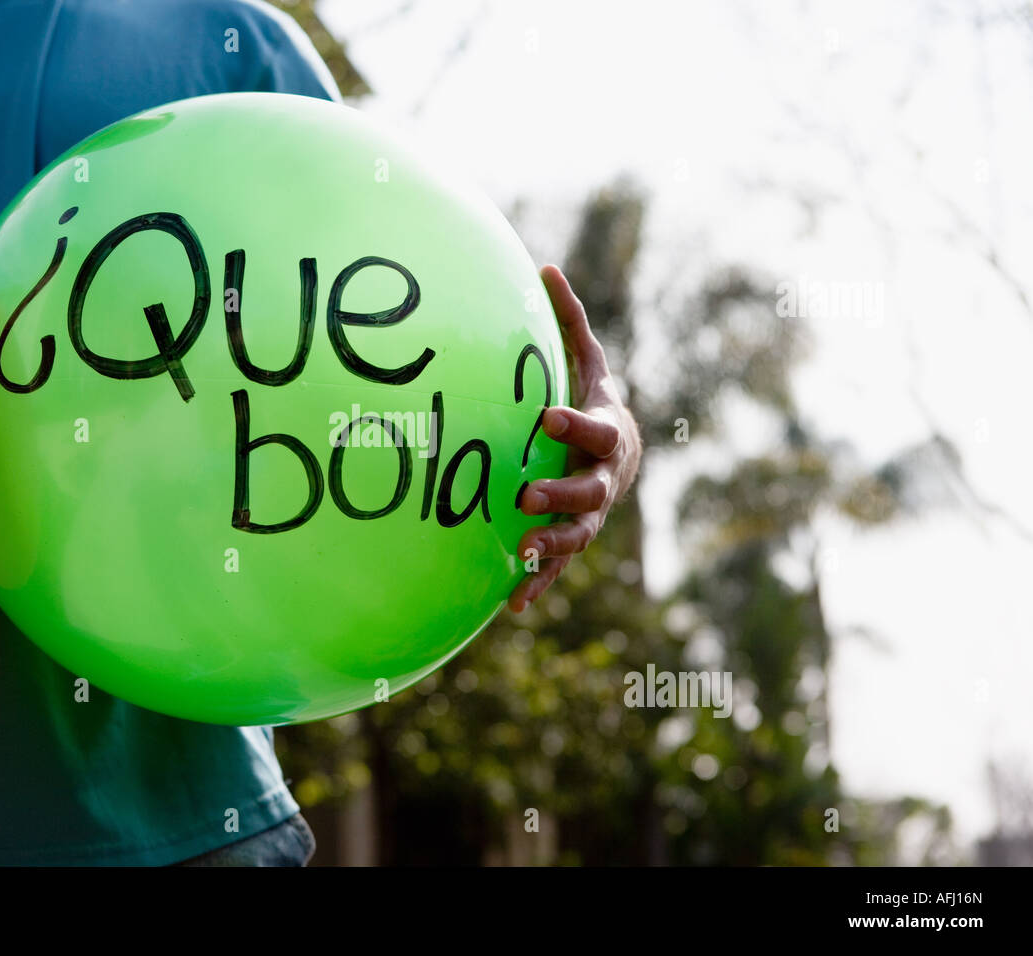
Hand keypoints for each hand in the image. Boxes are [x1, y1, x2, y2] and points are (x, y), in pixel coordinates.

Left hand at [508, 265, 642, 612]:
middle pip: (590, 493)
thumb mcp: (588, 363)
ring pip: (576, 536)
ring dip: (550, 547)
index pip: (597, 431)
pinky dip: (538, 584)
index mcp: (609, 436)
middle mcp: (606, 481)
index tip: (545, 415)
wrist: (623, 457)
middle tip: (524, 496)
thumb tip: (544, 266)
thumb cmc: (596, 404)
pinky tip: (512, 604)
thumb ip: (569, 322)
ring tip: (520, 553)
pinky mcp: (573, 541)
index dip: (575, 424)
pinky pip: (558, 567)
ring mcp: (592, 516)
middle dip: (560, 495)